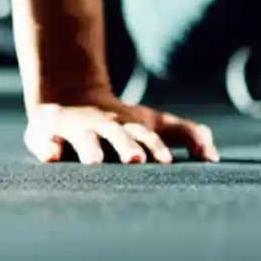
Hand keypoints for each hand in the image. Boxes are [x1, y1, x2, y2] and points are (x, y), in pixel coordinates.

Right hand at [24, 91, 219, 164]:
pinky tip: (52, 156)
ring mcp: (76, 130)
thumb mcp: (157, 123)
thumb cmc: (123, 120)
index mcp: (130, 126)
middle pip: (117, 135)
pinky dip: (48, 147)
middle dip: (126, 146)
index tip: (166, 162)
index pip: (146, 136)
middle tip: (135, 160)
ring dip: (90, 148)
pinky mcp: (47, 134)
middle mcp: (105, 126)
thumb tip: (214, 158)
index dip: (156, 147)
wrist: (71, 97)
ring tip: (94, 161)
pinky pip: (46, 141)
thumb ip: (190, 135)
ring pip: (84, 138)